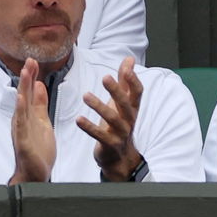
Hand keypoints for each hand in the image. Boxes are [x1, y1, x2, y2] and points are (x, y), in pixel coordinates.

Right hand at [9, 58, 55, 183]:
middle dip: (27, 78)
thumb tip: (38, 84)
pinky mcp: (23, 141)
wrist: (35, 173)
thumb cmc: (38, 148)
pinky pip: (21, 125)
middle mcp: (22, 121)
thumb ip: (39, 104)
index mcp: (28, 115)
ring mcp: (21, 130)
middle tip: (29, 60)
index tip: (34, 60)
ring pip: (21, 107)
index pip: (29, 92)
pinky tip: (21, 101)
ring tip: (25, 74)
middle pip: (23, 95)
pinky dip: (20, 112)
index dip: (31, 77)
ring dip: (22, 90)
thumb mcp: (42, 121)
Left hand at [77, 56, 143, 180]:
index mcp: (132, 108)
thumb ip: (124, 81)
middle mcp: (129, 119)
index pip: (138, 92)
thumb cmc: (119, 124)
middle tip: (105, 77)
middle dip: (116, 90)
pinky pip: (100, 135)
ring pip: (113, 119)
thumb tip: (129, 59)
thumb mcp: (122, 102)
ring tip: (86, 96)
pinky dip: (89, 127)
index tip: (126, 68)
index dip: (133, 80)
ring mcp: (121, 133)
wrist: (119, 156)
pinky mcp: (110, 144)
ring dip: (99, 106)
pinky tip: (79, 119)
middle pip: (125, 103)